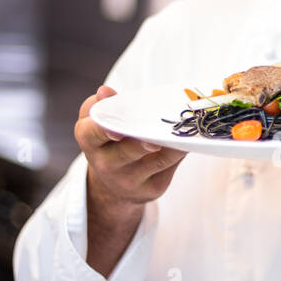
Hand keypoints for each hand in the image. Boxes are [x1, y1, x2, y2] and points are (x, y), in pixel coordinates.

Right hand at [75, 84, 186, 210]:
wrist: (114, 184)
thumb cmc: (107, 143)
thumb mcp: (95, 123)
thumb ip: (100, 104)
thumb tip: (105, 91)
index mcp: (91, 143)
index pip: (92, 135)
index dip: (103, 131)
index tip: (117, 130)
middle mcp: (107, 165)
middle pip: (128, 152)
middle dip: (143, 144)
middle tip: (158, 135)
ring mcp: (131, 180)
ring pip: (157, 161)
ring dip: (173, 146)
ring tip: (184, 132)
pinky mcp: (152, 189)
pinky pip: (170, 167)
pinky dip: (181, 153)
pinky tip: (189, 141)